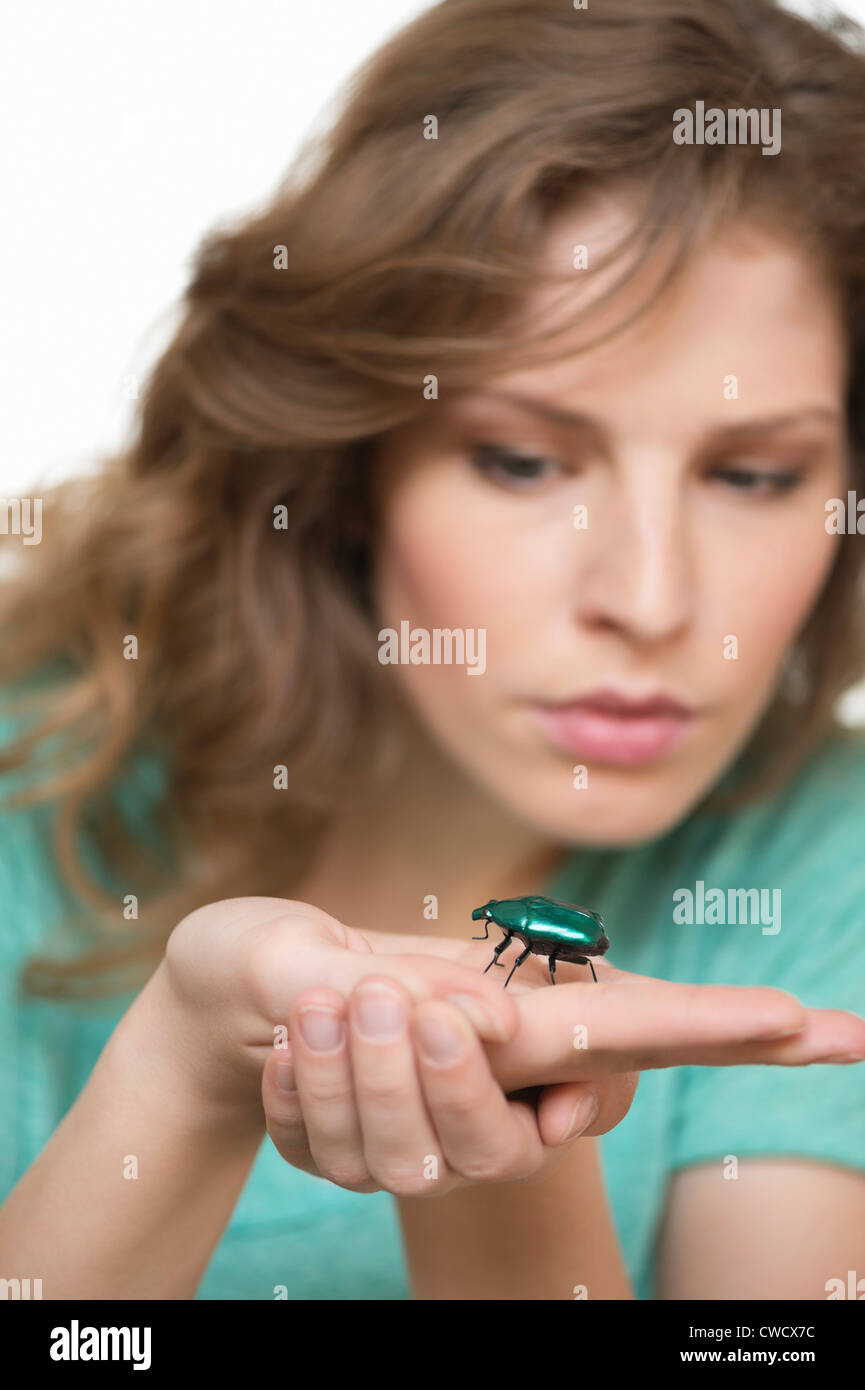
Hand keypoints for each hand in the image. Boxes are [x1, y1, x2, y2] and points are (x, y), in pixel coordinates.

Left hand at [261, 933, 864, 1195]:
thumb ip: (398, 992)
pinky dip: (298, 1095)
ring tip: (321, 1001)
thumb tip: (490, 1029)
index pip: (639, 1033)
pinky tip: (287, 1048)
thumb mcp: (333, 946)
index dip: (729, 1031)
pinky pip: (327, 1161)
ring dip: (357, 1074)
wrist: (216, 993)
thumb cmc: (294, 952)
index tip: (829, 1024)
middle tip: (386, 991)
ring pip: (404, 1161)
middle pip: (495, 1144)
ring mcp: (420, 1140)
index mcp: (511, 1024)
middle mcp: (485, 1094)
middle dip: (438, 1073)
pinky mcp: (353, 1164)